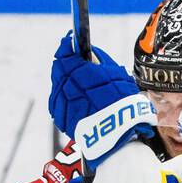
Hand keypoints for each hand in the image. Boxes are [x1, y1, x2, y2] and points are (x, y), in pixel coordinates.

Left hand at [48, 32, 155, 168]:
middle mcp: (66, 86)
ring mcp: (61, 103)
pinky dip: (66, 99)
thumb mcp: (116, 74)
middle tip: (80, 67)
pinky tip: (79, 102)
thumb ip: (99, 59)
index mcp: (79, 72)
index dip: (68, 47)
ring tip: (83, 90)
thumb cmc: (123, 104)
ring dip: (67, 84)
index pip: (65, 52)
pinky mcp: (61, 118)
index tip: (72, 44)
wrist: (118, 138)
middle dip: (68, 66)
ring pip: (58, 86)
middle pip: (60, 69)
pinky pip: (59, 102)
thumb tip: (88, 50)